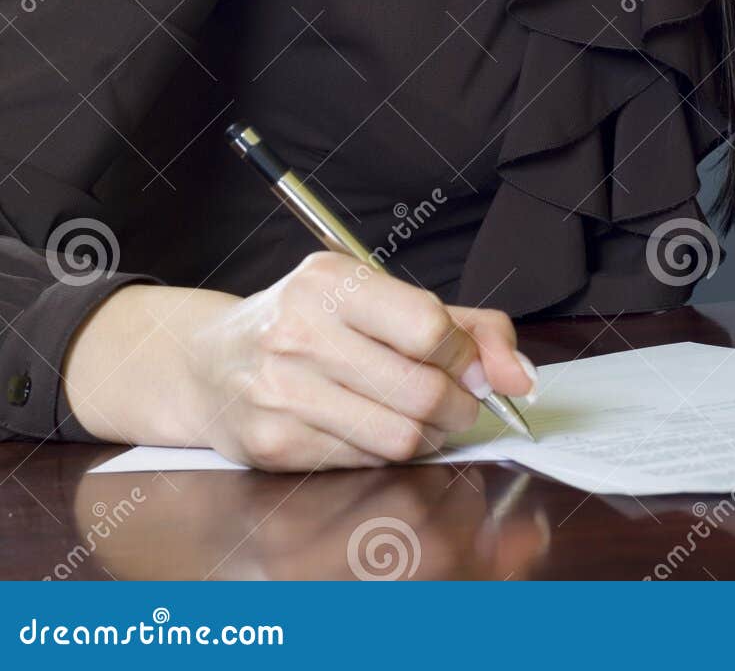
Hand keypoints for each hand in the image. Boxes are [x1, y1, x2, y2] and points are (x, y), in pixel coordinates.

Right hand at [183, 250, 535, 470]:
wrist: (210, 362)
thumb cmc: (308, 324)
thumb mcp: (377, 298)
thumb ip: (462, 324)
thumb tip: (518, 373)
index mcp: (330, 278)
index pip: (426, 325)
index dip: (467, 356)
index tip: (476, 369)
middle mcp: (299, 329)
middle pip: (420, 389)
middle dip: (458, 406)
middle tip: (459, 403)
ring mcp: (281, 390)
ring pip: (398, 436)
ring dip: (429, 436)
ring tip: (422, 419)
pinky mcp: (273, 444)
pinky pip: (362, 462)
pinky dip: (385, 454)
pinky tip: (374, 430)